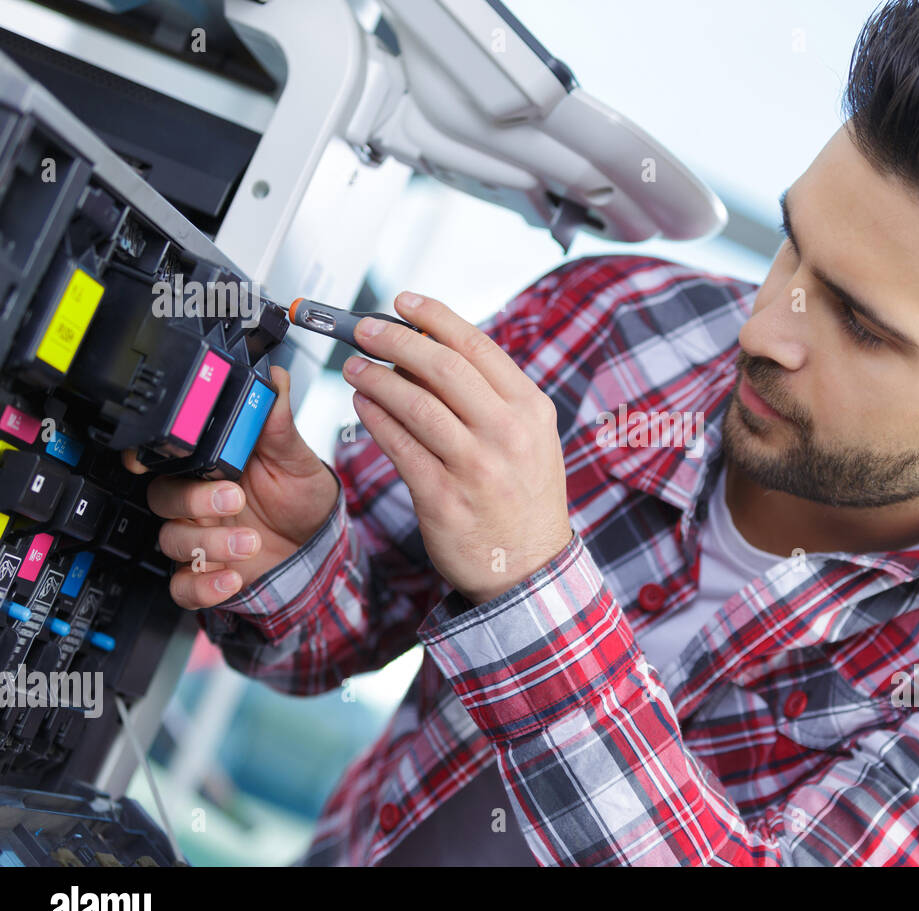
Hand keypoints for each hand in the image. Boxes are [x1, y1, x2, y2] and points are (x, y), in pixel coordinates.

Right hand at [123, 365, 339, 608]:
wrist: (321, 545)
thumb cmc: (302, 497)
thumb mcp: (296, 458)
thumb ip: (278, 423)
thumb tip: (275, 379)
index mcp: (211, 465)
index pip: (165, 456)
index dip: (149, 455)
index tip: (150, 457)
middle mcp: (197, 501)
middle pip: (163, 497)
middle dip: (194, 500)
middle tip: (233, 498)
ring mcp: (199, 538)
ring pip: (172, 540)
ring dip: (208, 544)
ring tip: (250, 541)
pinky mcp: (206, 574)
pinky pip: (183, 587)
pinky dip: (203, 587)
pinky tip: (232, 579)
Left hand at [341, 291, 570, 604]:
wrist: (529, 568)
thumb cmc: (523, 497)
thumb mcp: (530, 439)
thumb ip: (491, 397)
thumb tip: (430, 353)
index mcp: (530, 410)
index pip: (477, 347)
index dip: (435, 318)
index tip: (404, 301)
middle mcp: (507, 433)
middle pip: (442, 368)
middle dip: (396, 341)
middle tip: (365, 330)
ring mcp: (476, 466)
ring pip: (415, 404)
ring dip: (376, 380)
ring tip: (355, 369)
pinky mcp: (444, 498)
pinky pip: (400, 447)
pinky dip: (376, 421)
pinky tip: (362, 407)